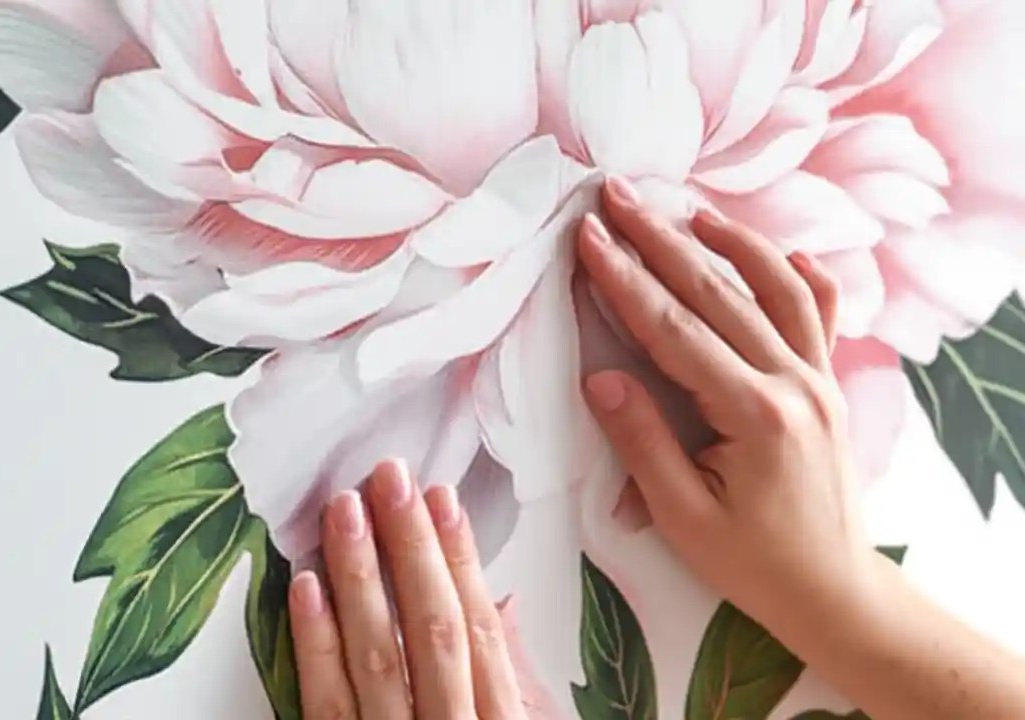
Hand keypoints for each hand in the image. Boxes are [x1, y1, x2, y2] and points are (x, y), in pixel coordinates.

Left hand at [289, 460, 525, 719]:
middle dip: (412, 548)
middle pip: (432, 631)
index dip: (461, 560)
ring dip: (359, 576)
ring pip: (376, 658)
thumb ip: (515, 679)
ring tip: (346, 511)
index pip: (480, 631)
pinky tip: (306, 586)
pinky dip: (315, 643)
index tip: (441, 498)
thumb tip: (503, 602)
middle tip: (391, 480)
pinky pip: (326, 706)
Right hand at [577, 176, 886, 637]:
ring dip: (729, 240)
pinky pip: (822, 312)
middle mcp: (794, 381)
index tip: (588, 235)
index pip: (675, 329)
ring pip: (775, 287)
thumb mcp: (684, 517)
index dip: (625, 279)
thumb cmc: (753, 563)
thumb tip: (601, 379)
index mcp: (754, 414)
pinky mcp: (829, 383)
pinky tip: (777, 250)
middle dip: (660, 238)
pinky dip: (798, 274)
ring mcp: (819, 377)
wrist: (834, 591)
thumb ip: (644, 443)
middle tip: (617, 193)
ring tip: (685, 206)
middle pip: (718, 292)